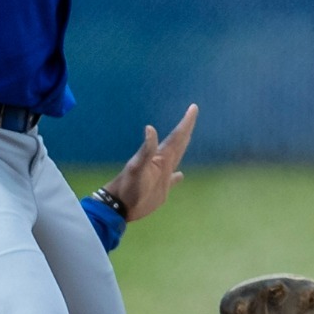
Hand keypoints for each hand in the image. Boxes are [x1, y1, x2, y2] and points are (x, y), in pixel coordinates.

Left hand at [103, 103, 196, 223]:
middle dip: (185, 129)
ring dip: (182, 147)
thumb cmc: (129, 187)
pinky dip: (177, 176)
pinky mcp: (161, 189)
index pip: (176, 137)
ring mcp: (162, 175)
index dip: (185, 123)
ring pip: (176, 157)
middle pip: (177, 143)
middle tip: (192, 115)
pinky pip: (173, 180)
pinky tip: (180, 174)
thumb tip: (150, 128)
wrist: (120, 205)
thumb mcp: (137, 168)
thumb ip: (146, 150)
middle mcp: (162, 163)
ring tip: (188, 138)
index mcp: (160, 157)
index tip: (193, 108)